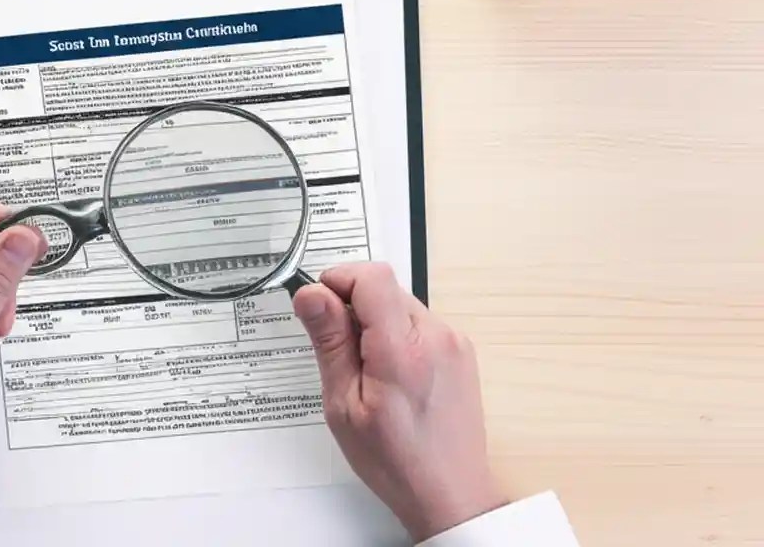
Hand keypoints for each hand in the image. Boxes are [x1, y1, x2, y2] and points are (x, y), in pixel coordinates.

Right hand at [291, 263, 505, 541]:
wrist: (450, 494)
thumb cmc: (394, 461)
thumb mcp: (344, 404)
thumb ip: (330, 342)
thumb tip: (311, 294)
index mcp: (403, 350)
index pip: (372, 277)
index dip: (338, 280)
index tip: (319, 307)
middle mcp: (436, 336)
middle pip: (385, 288)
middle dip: (353, 306)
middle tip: (338, 353)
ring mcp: (454, 342)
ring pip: (400, 304)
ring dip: (375, 322)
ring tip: (366, 372)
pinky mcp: (461, 351)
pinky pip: (419, 324)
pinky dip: (396, 335)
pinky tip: (390, 376)